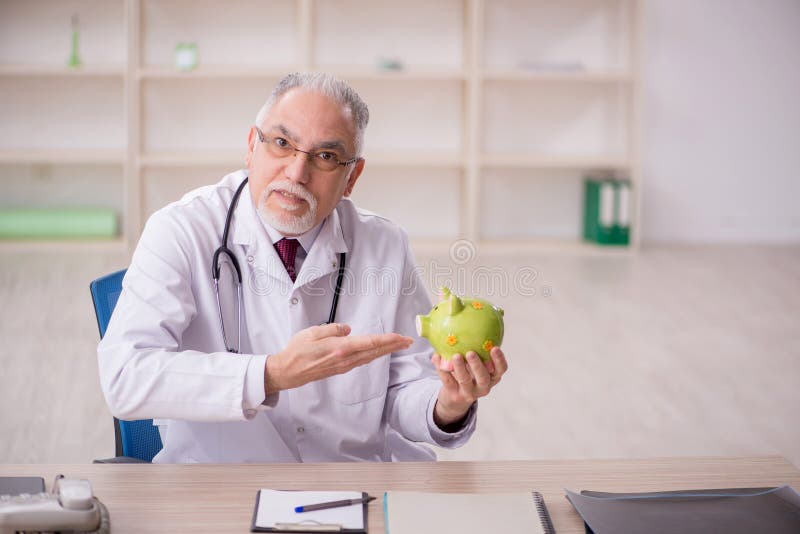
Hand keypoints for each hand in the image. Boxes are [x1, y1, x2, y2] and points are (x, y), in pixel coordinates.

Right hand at [265, 323, 412, 393]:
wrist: (288, 372)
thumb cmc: (297, 351)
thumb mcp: (312, 333)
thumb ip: (332, 329)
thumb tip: (347, 329)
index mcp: (339, 348)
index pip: (369, 343)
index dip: (387, 340)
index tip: (400, 337)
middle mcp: (345, 359)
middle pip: (374, 351)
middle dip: (393, 346)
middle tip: (408, 340)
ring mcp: (343, 366)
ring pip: (370, 357)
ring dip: (385, 350)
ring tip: (398, 345)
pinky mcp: (340, 369)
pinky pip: (361, 361)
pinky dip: (373, 355)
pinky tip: (378, 353)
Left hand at [432, 347, 507, 427]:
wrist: (455, 398)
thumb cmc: (469, 374)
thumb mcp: (476, 365)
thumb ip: (478, 350)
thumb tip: (473, 319)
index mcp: (492, 377)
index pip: (501, 370)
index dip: (499, 360)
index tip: (494, 348)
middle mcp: (483, 386)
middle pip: (483, 377)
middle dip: (477, 365)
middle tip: (471, 353)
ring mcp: (469, 393)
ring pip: (465, 380)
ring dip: (460, 368)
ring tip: (455, 356)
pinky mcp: (454, 395)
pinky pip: (447, 381)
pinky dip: (441, 368)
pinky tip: (437, 357)